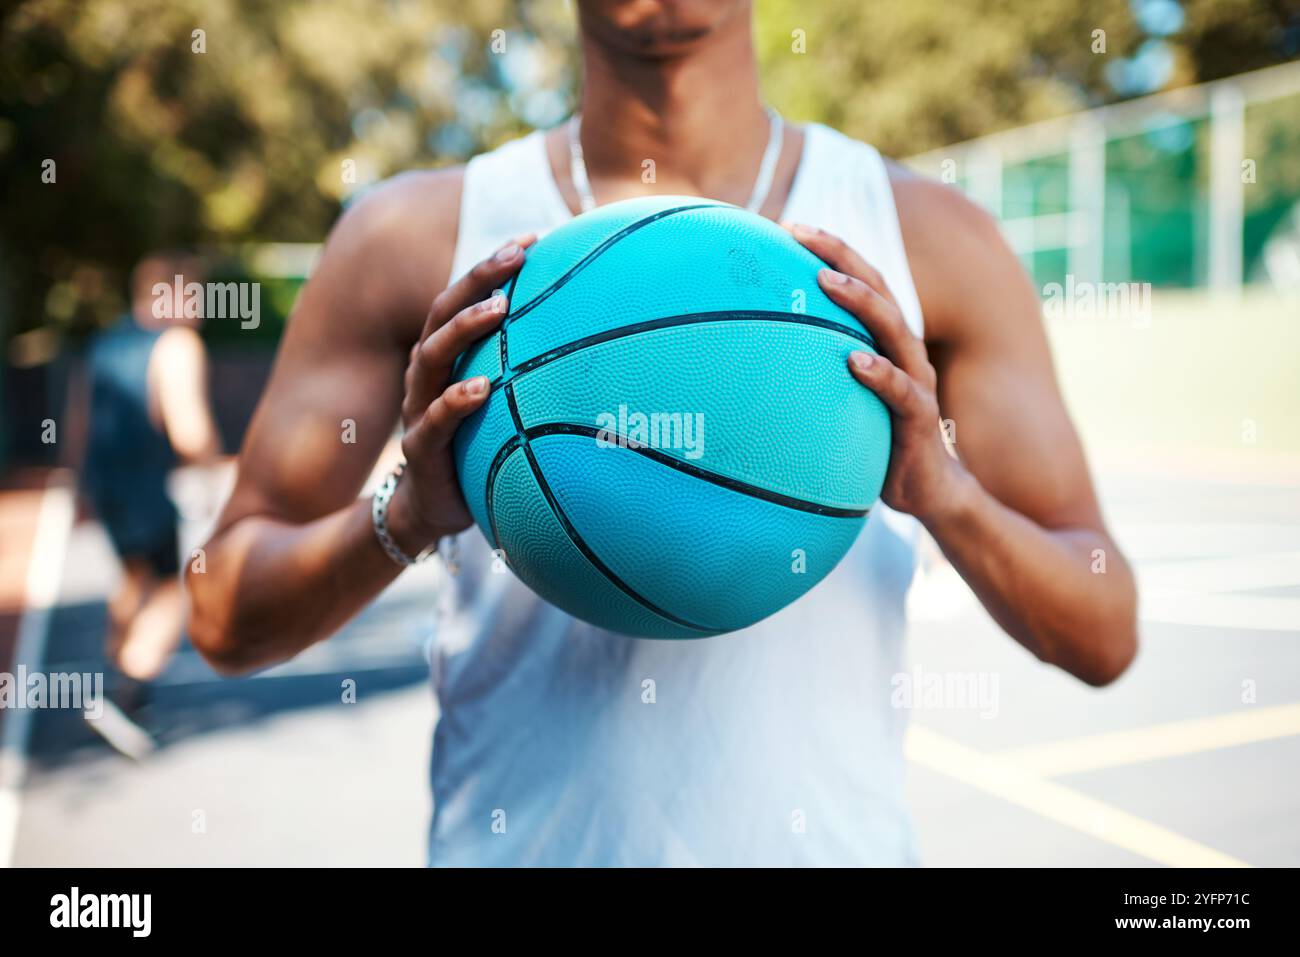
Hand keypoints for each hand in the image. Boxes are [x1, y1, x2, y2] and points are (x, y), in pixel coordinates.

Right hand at [385, 235, 535, 553]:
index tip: (534, 238)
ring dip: (464, 328)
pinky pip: (434, 421)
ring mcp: (418, 408)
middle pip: (444, 311)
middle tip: (515, 254)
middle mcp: (426, 374)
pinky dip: (455, 401)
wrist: (434, 510)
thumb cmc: (477, 449)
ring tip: (497, 308)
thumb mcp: (505, 408)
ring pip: (431, 356)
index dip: (493, 265)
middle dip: (479, 278)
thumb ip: (531, 376)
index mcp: (447, 358)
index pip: (465, 298)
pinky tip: (479, 388)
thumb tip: (600, 351)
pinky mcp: (419, 449)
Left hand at [785, 223, 973, 524]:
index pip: (861, 283)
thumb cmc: (878, 438)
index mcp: (886, 342)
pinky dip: (880, 374)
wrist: (928, 490)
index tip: (789, 227)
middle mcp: (904, 351)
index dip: (831, 251)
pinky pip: (901, 391)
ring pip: (892, 330)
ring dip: (860, 302)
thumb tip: (756, 357)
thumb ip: (818, 372)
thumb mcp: (845, 399)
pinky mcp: (920, 419)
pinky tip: (856, 362)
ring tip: (827, 281)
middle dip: (841, 257)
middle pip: (877, 291)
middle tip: (801, 234)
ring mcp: (916, 382)